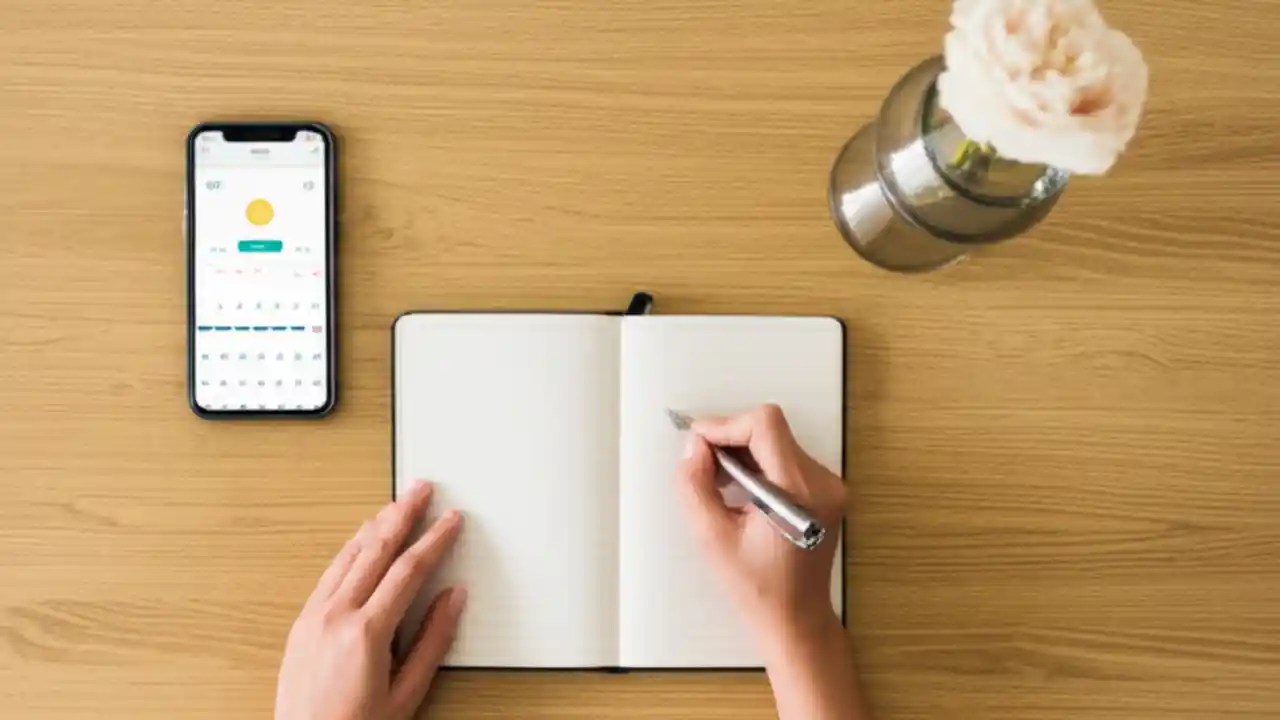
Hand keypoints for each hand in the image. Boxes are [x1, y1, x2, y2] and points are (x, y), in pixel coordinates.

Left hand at [275, 482, 465, 719]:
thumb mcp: (407, 693)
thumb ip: (433, 641)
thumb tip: (453, 598)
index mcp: (367, 633)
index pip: (409, 570)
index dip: (434, 539)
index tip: (451, 520)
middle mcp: (336, 616)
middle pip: (376, 550)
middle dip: (403, 514)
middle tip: (421, 489)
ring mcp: (313, 616)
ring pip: (349, 555)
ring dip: (375, 525)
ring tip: (394, 504)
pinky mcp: (301, 623)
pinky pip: (329, 573)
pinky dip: (350, 549)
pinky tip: (360, 540)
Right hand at [676, 404, 844, 640]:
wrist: (796, 619)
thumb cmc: (757, 588)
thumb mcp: (712, 539)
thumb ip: (696, 486)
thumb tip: (694, 447)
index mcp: (799, 492)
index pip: (765, 425)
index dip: (726, 425)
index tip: (698, 444)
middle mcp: (823, 482)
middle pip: (770, 430)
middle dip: (731, 440)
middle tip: (703, 468)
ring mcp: (829, 486)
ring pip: (777, 442)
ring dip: (744, 453)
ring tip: (719, 483)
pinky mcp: (825, 492)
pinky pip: (786, 460)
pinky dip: (759, 466)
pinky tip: (741, 493)